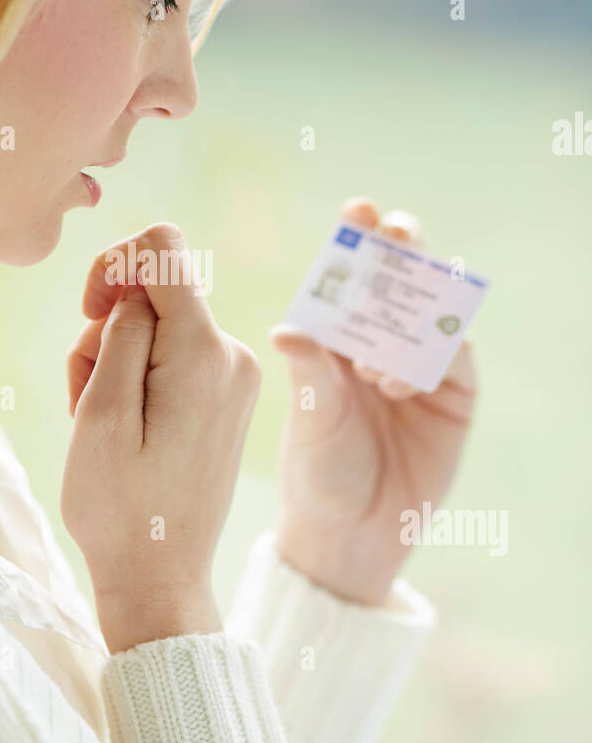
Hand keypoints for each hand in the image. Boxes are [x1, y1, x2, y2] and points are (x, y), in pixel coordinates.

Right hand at [61, 222, 261, 651]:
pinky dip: (138, 379)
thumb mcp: (101, 414)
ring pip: (156, 327)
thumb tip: (138, 288)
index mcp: (205, 353)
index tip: (89, 313)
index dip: (111, 266)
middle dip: (105, 329)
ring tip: (101, 424)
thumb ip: (121, 333)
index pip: (161, 249)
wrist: (161, 578)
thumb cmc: (121, 506)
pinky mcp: (226, 394)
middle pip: (153, 292)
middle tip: (87, 395)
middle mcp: (232, 355)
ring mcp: (234, 376)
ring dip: (115, 361)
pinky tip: (124, 430)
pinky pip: (171, 357)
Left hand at [268, 197, 477, 606]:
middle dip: (403, 249)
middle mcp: (382, 341)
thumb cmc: (317, 470)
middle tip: (396, 232)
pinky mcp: (453, 396)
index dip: (358, 238)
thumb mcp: (309, 418)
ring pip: (436, 312)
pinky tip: (396, 381)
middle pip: (403, 279)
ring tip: (382, 337)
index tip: (358, 209)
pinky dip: (430, 360)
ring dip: (419, 304)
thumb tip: (287, 329)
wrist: (353, 532)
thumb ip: (309, 373)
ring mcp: (422, 365)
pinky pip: (455, 359)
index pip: (351, 275)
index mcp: (338, 335)